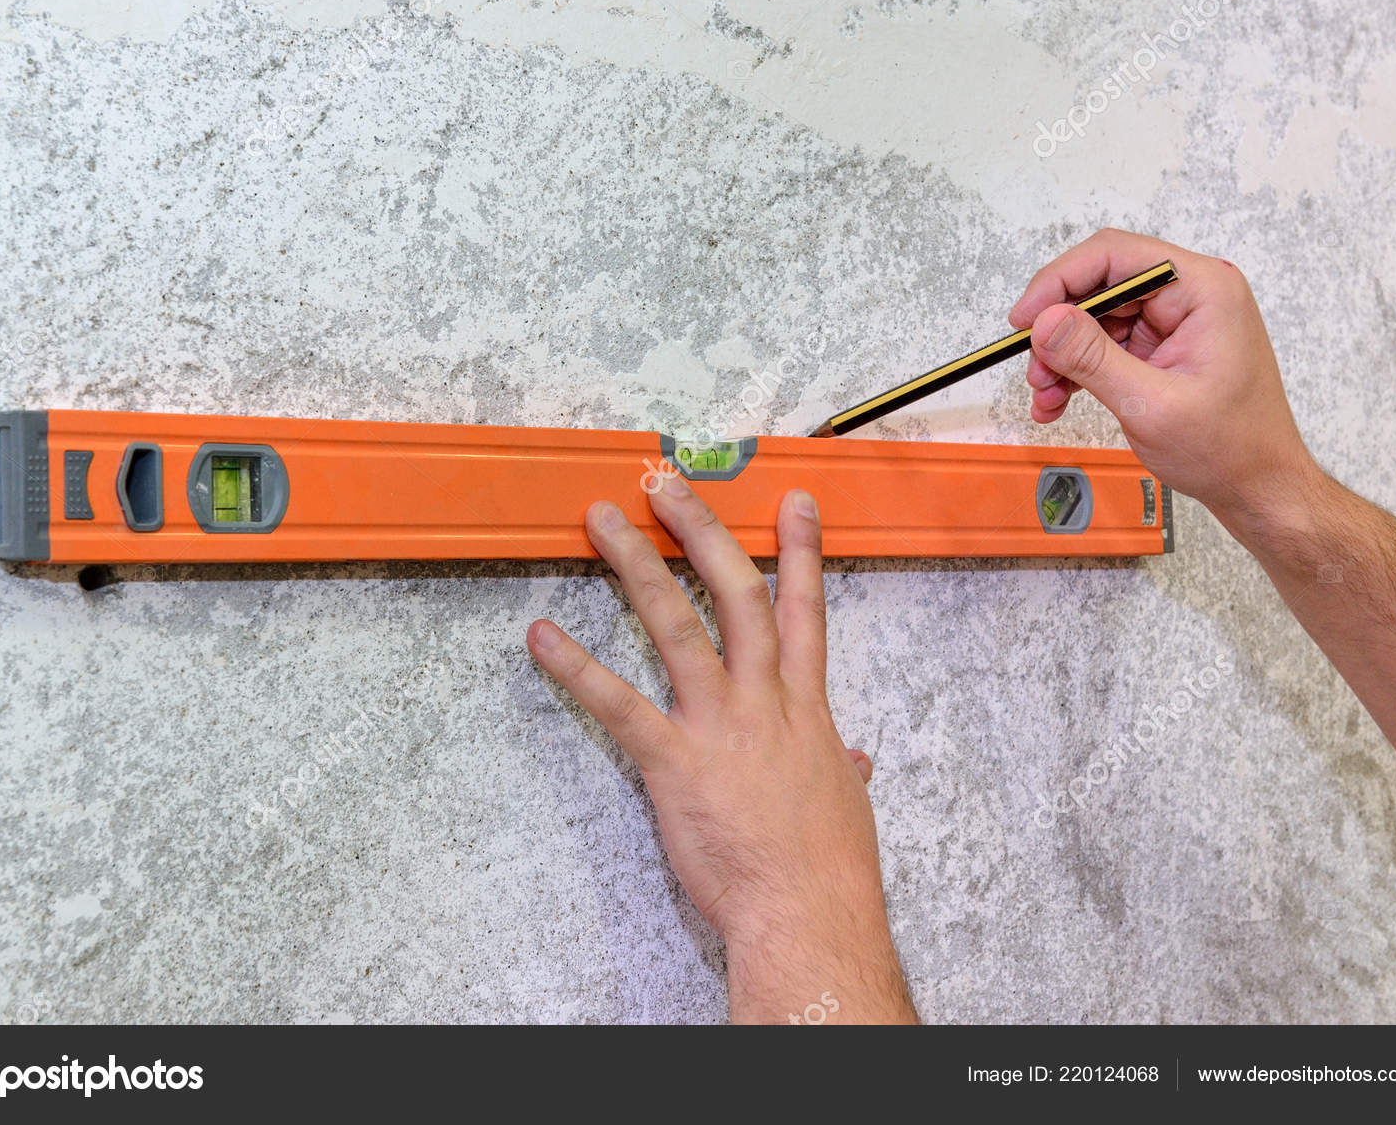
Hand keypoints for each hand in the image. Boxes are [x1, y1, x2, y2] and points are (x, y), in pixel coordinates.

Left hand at [526, 480, 915, 1023]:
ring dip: (638, 566)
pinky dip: (576, 667)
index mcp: (805, 707)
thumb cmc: (826, 868)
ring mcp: (719, 725)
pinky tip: (541, 635)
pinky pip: (619, 705)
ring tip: (604, 521)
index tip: (793, 501)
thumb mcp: (843, 804)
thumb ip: (841, 768)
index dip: (799, 553)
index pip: (805, 612)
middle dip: (703, 531)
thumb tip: (854, 761)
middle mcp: (764, 700)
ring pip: (678, 625)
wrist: (808, 913)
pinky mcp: (674, 762)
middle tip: (670, 483)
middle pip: (736, 593)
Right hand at [1011, 228, 1320, 526]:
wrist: (1258, 486)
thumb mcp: (1150, 404)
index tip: (1024, 319)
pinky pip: (1106, 343)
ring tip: (1045, 393)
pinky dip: (1078, 369)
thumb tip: (1046, 321)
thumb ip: (1093, 358)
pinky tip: (1059, 398)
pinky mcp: (1164, 345)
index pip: (1115, 256)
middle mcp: (1191, 295)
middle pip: (1100, 284)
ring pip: (1096, 317)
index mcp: (1204, 290)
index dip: (1059, 281)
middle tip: (1033, 366)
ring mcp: (1177, 320)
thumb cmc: (1230, 449)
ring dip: (1063, 355)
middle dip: (1058, 327)